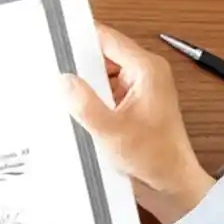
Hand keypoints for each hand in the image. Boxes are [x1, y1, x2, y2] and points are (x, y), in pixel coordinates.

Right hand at [61, 23, 214, 223]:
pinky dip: (91, 96)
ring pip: (102, 72)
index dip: (78, 38)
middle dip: (78, 62)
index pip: (106, 38)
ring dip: (84, 82)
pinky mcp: (133, 102)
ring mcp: (139, 86)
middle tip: (50, 70)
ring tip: (60, 91)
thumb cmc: (152, 158)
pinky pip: (106, 89)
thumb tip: (63, 80)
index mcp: (145, 69)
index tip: (52, 40)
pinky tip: (74, 107)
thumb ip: (84, 103)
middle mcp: (145, 72)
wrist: (173, 185)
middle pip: (103, 53)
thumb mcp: (110, 131)